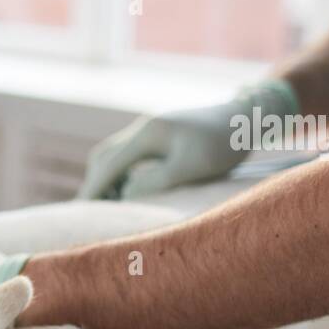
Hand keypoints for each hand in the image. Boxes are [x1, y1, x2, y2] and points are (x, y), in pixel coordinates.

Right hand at [76, 79, 298, 199]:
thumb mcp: (193, 165)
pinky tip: (129, 189)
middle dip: (94, 184)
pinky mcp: (162, 135)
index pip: (109, 166)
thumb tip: (125, 193)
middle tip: (88, 212)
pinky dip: (121, 173)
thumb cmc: (224, 143)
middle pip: (104, 157)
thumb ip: (157, 180)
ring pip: (115, 155)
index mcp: (147, 134)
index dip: (94, 190)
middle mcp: (144, 129)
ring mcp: (152, 130)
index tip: (80, 212)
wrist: (248, 116)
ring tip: (106, 204)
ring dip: (106, 178)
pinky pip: (130, 155)